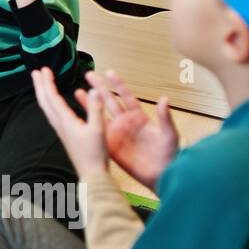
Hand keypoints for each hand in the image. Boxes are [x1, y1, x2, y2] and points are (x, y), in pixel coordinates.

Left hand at [31, 67, 108, 178]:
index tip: (44, 69)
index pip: (52, 97)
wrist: (92, 175)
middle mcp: (60, 125)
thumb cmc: (95, 154)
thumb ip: (95, 109)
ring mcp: (61, 130)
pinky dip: (50, 104)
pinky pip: (53, 115)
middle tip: (36, 72)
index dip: (47, 82)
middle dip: (40, 86)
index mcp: (65, 121)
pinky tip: (55, 104)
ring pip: (47, 108)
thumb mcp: (98, 129)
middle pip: (45, 102)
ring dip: (43, 94)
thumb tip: (94, 90)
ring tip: (42, 84)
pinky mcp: (65, 135)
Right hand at [83, 69, 178, 188]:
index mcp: (139, 117)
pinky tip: (79, 116)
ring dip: (90, 103)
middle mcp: (126, 123)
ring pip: (100, 114)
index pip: (126, 96)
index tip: (109, 72)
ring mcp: (117, 133)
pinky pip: (97, 132)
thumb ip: (165, 118)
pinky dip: (88, 123)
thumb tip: (165, 99)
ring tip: (78, 91)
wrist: (161, 175)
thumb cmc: (169, 155)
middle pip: (109, 101)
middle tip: (88, 75)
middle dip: (99, 88)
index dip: (118, 84)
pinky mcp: (111, 145)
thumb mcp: (169, 135)